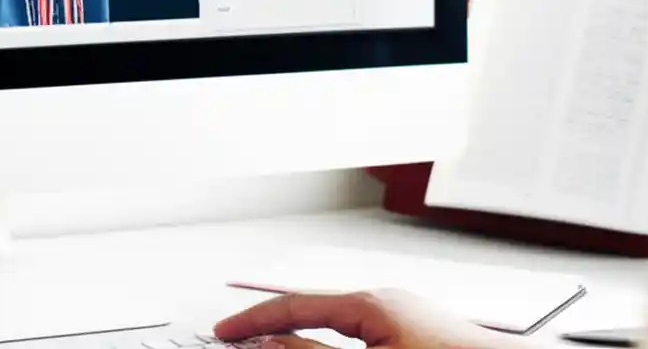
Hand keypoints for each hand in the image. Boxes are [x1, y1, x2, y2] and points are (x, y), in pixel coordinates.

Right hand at [214, 290, 542, 348]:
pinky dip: (339, 345)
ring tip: (282, 347)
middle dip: (277, 329)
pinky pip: (366, 337)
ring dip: (309, 340)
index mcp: (374, 302)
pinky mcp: (423, 338)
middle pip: (317, 312)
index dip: (254, 320)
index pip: (296, 305)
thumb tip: (273, 342)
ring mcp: (409, 319)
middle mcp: (391, 302)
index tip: (224, 333)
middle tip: (243, 342)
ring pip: (341, 327)